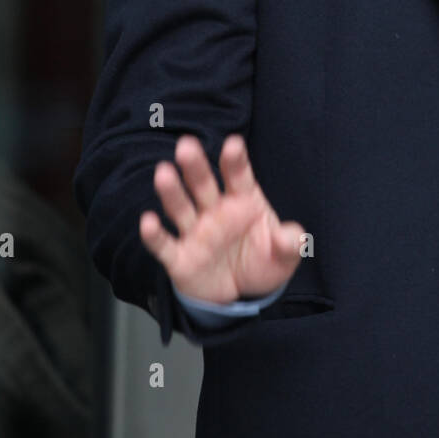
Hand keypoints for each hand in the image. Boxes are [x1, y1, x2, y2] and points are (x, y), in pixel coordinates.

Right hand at [139, 133, 305, 302]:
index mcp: (243, 200)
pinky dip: (155, 235)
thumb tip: (292, 237)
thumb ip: (289, 243)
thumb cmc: (262, 261)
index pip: (238, 175)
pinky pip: (165, 244)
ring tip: (163, 172)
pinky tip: (147, 221)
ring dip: (172, 192)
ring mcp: (196, 232)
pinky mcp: (180, 258)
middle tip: (186, 145)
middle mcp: (216, 211)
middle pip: (203, 184)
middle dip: (196, 166)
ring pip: (181, 207)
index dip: (235, 160)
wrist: (242, 294)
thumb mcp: (284, 255)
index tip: (233, 144)